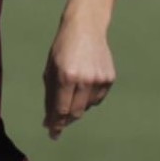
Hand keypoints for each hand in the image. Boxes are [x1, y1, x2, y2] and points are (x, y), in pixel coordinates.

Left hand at [43, 20, 115, 139]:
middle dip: (65, 120)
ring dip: (76, 106)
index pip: (61, 109)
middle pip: (75, 112)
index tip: (52, 133)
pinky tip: (83, 85)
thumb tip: (49, 120)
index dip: (55, 124)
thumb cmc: (63, 49)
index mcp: (66, 76)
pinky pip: (97, 99)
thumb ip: (50, 95)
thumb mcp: (50, 70)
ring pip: (87, 107)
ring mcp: (99, 79)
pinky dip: (88, 98)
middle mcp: (85, 79)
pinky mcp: (109, 78)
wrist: (86, 27)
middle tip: (58, 124)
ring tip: (71, 91)